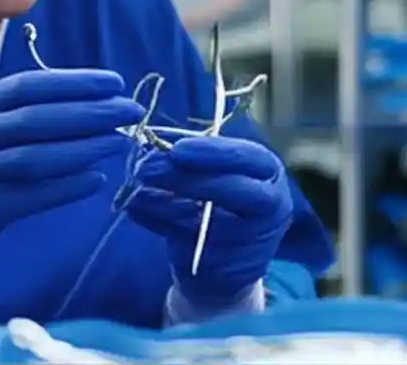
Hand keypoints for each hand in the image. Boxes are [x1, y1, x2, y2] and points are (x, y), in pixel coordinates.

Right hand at [0, 69, 144, 306]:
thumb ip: (19, 118)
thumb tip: (87, 105)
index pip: (29, 85)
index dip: (75, 82)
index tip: (114, 82)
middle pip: (37, 117)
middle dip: (90, 111)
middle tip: (130, 110)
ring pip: (35, 155)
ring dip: (84, 147)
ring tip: (120, 141)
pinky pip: (30, 195)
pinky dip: (66, 187)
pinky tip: (95, 180)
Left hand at [128, 137, 292, 306]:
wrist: (227, 259)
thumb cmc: (219, 200)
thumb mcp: (213, 172)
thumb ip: (189, 156)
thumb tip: (151, 141)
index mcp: (268, 172)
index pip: (248, 157)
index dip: (212, 152)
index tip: (176, 149)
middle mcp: (270, 204)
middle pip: (233, 188)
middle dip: (185, 177)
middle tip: (145, 168)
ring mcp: (252, 239)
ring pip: (208, 218)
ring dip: (165, 202)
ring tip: (136, 189)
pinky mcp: (227, 266)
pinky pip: (189, 242)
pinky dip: (158, 222)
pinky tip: (137, 207)